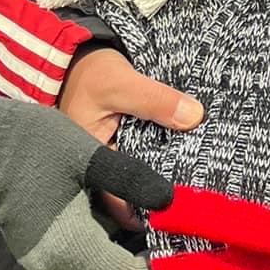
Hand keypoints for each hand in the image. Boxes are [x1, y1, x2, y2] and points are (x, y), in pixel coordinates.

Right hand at [0, 92, 174, 269]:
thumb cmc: (34, 145)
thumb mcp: (90, 155)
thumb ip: (131, 181)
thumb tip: (170, 201)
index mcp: (72, 246)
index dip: (155, 266)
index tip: (174, 240)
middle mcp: (56, 265)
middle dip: (139, 264)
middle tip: (162, 232)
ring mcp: (41, 260)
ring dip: (119, 258)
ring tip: (142, 222)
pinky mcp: (34, 250)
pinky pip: (76, 262)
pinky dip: (98, 251)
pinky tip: (111, 221)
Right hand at [59, 45, 203, 226]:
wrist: (75, 57)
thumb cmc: (91, 73)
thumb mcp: (121, 83)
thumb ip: (155, 101)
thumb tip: (194, 117)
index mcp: (91, 161)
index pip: (119, 202)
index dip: (147, 212)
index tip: (178, 211)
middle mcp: (98, 166)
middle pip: (131, 195)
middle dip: (159, 199)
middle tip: (193, 201)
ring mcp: (110, 157)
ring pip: (139, 177)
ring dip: (162, 178)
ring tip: (194, 186)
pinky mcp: (121, 144)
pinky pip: (143, 158)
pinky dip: (160, 158)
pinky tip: (181, 157)